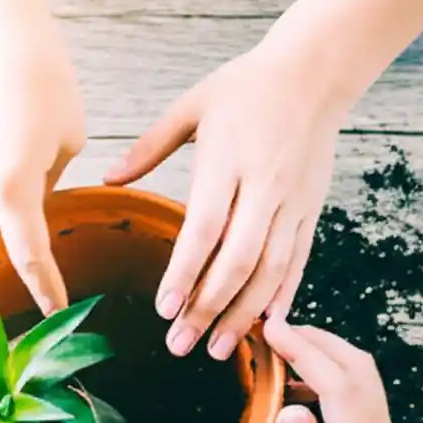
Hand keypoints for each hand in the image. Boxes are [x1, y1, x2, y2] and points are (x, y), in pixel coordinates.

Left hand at [105, 43, 344, 359]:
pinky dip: (282, 297)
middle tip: (180, 344)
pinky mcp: (311, 210)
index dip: (186, 272)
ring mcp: (292, 202)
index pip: (205, 228)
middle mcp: (263, 186)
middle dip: (209, 308)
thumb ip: (149, 147)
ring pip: (270, 270)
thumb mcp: (192, 106)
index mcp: (228, 160)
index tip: (165, 308)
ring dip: (243, 314)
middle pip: (237, 259)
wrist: (314, 73)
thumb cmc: (245, 87)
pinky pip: (297, 262)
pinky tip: (265, 328)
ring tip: (217, 348)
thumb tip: (108, 179)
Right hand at [265, 319, 422, 422]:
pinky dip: (329, 376)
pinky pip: (358, 399)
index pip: (341, 388)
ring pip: (363, 379)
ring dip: (324, 354)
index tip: (271, 331)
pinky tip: (295, 384)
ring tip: (277, 347)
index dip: (306, 353)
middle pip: (360, 372)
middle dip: (317, 340)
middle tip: (270, 326)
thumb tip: (291, 409)